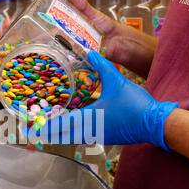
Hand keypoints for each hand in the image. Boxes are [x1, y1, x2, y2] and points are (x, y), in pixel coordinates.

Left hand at [26, 51, 177, 149]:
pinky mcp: (107, 137)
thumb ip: (101, 65)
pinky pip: (85, 136)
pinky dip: (75, 133)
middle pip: (64, 136)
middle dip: (50, 134)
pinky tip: (76, 126)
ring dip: (62, 134)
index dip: (45, 127)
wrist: (155, 123)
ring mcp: (99, 136)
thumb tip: (90, 51)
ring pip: (75, 137)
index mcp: (89, 118)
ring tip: (52, 127)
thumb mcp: (116, 81)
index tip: (33, 129)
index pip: (61, 126)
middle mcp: (91, 131)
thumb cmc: (134, 104)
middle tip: (37, 130)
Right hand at [68, 0, 156, 77]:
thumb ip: (111, 51)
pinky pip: (96, 60)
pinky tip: (81, 69)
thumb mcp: (127, 49)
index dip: (82, 6)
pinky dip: (88, 63)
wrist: (160, 65)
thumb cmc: (147, 53)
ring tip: (64, 52)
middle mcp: (110, 38)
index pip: (94, 15)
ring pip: (90, 47)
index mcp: (113, 29)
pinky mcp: (114, 61)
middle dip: (73, 32)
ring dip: (79, 50)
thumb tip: (96, 54)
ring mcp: (111, 49)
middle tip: (57, 29)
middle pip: (87, 32)